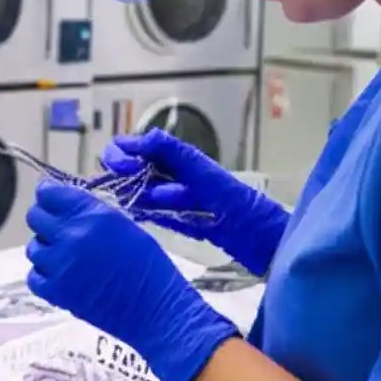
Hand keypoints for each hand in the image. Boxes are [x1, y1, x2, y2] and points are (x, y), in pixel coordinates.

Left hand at [25, 180, 239, 380]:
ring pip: (33, 247)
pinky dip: (44, 275)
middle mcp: (71, 236)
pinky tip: (62, 276)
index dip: (50, 196)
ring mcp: (59, 265)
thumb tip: (65, 205)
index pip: (48, 193)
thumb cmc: (148, 265)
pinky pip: (34, 276)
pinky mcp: (55, 292)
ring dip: (46, 249)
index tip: (54, 202)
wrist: (155, 309)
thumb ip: (90, 212)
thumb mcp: (122, 224)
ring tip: (67, 256)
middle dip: (46, 220)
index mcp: (92, 215)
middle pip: (34, 217)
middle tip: (61, 230)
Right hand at [101, 128, 288, 275]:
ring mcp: (190, 203)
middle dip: (127, 170)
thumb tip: (144, 138)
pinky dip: (147, 210)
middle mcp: (188, 179)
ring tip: (113, 192)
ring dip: (134, 190)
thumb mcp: (206, 176)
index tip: (113, 160)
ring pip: (153, 192)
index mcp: (191, 163)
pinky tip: (132, 210)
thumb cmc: (242, 207)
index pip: (152, 148)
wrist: (270, 243)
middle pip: (149, 169)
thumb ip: (177, 154)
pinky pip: (164, 215)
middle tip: (110, 178)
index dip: (130, 150)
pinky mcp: (195, 224)